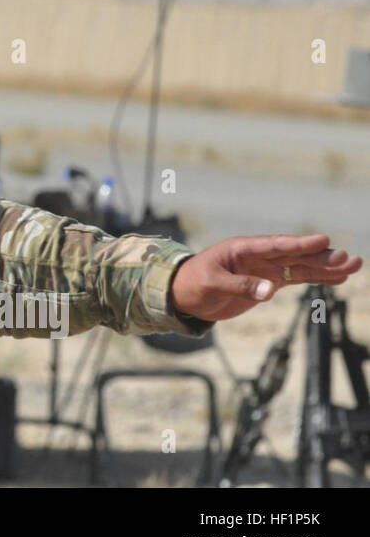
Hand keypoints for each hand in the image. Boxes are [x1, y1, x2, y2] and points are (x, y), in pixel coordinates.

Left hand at [170, 233, 361, 321]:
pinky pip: (296, 279)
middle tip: (349, 259)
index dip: (299, 244)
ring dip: (326, 267)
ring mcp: (265, 268)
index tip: (323, 240)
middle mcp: (258, 256)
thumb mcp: (212, 284)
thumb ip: (239, 286)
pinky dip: (317, 279)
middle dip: (322, 257)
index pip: (275, 244)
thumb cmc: (193, 284)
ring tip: (353, 266)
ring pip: (301, 266)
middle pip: (295, 255)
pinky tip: (337, 278)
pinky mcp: (268, 282)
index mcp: (242, 248)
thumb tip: (270, 291)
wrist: (184, 296)